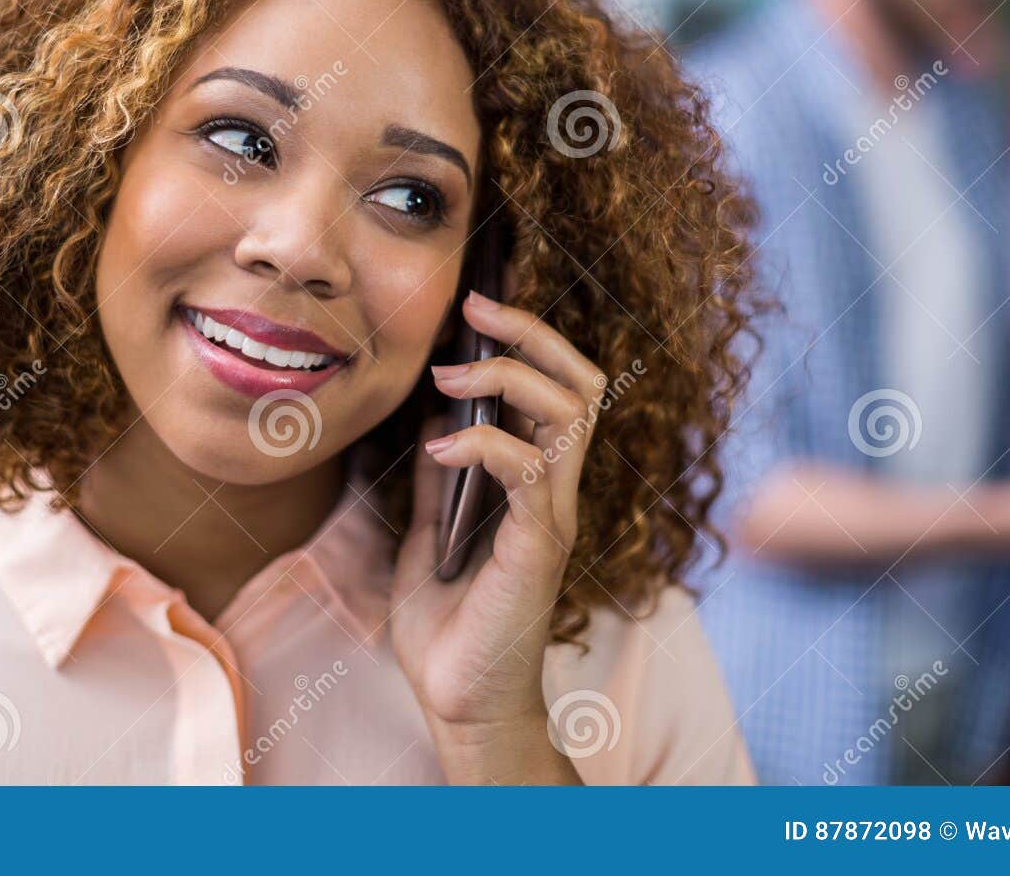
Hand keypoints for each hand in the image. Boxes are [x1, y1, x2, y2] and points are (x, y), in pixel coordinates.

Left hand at [388, 290, 601, 784]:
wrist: (457, 702)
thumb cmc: (449, 626)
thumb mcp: (429, 532)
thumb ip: (439, 478)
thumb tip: (428, 416)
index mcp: (537, 483)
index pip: (559, 387)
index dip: (528, 337)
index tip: (475, 306)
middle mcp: (557, 491)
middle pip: (581, 382)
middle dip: (532, 332)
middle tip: (476, 306)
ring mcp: (553, 516)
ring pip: (569, 411)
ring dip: (509, 375)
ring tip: (450, 372)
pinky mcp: (538, 547)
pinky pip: (529, 469)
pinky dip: (483, 442)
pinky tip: (438, 445)